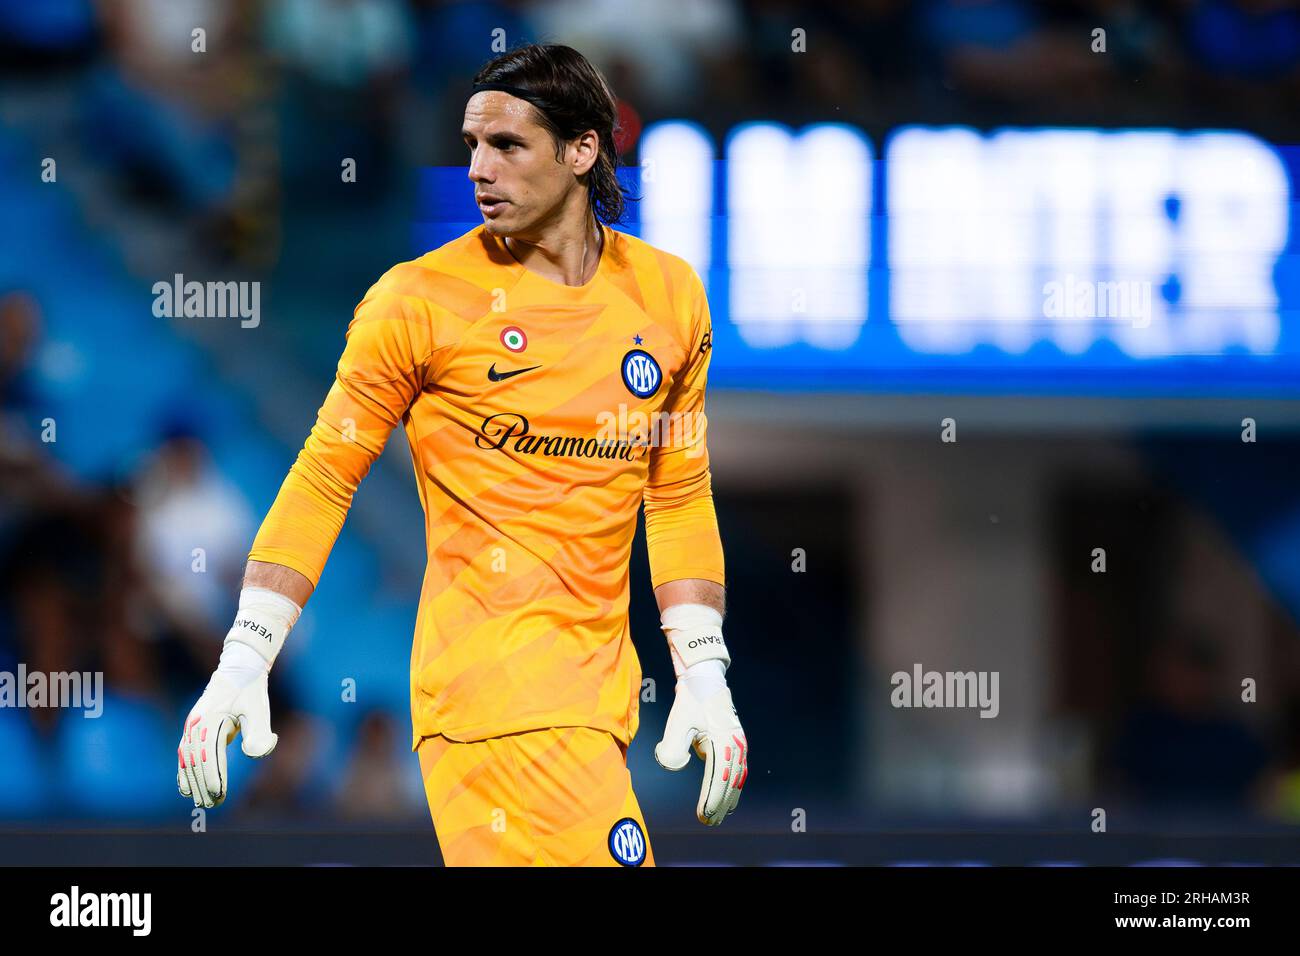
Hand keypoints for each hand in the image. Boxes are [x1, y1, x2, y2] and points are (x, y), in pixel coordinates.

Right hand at [177, 644, 276, 808]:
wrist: (239, 668)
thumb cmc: (251, 691)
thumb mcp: (258, 709)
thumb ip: (258, 732)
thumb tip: (254, 755)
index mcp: (211, 720)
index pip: (209, 753)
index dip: (213, 775)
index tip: (219, 793)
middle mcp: (196, 724)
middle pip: (195, 759)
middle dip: (203, 783)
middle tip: (212, 804)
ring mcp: (192, 726)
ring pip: (187, 759)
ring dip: (192, 781)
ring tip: (200, 802)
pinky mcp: (193, 728)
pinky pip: (185, 754)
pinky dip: (185, 771)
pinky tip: (187, 788)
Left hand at [654, 662, 747, 825]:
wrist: (705, 680)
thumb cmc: (689, 702)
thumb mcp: (677, 722)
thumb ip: (673, 747)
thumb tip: (676, 767)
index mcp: (722, 743)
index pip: (718, 779)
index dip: (711, 800)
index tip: (702, 816)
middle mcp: (735, 746)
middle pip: (730, 783)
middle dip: (720, 804)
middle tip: (709, 822)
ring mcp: (739, 744)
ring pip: (737, 779)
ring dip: (728, 798)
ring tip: (718, 816)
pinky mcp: (737, 743)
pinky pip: (738, 770)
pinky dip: (735, 786)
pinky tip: (730, 797)